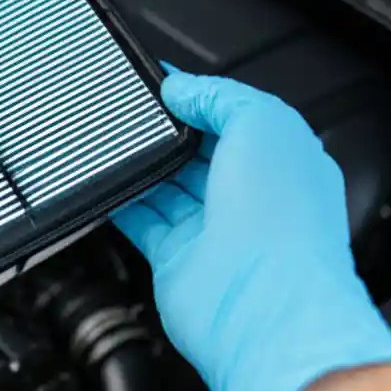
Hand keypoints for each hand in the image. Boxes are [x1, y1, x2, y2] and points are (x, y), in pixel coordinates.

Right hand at [112, 64, 390, 390]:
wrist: (264, 307)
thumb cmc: (284, 224)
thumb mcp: (264, 124)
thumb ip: (221, 96)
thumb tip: (183, 88)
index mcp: (284, 161)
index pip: (237, 119)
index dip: (201, 98)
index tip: (165, 84)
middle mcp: (252, 198)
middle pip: (198, 152)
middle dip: (168, 130)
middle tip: (132, 110)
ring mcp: (214, 231)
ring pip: (167, 185)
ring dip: (142, 164)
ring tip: (114, 139)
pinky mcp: (178, 260)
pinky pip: (142, 221)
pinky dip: (121, 201)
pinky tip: (106, 182)